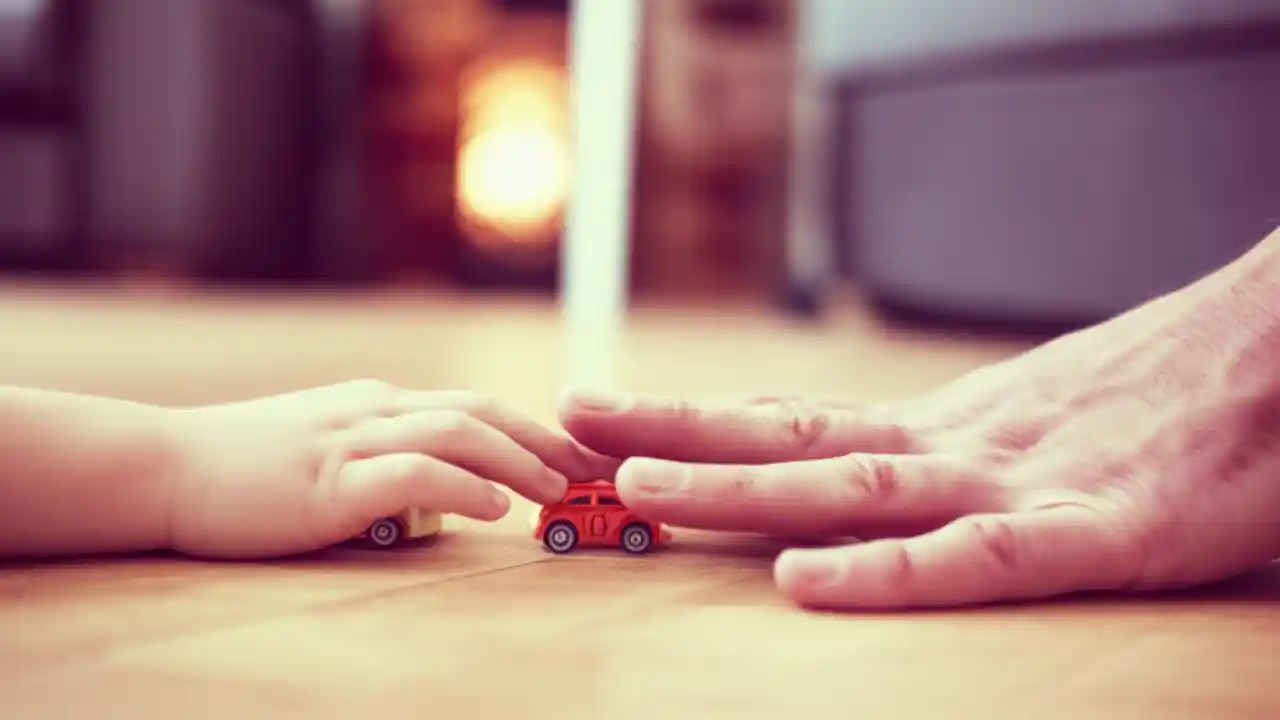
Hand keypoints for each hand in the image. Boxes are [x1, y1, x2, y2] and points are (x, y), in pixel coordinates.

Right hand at [168, 380, 612, 557]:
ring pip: (458, 432)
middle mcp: (374, 409)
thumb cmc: (242, 467)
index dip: (532, 430)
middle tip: (595, 470)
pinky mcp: (329, 480)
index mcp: (377, 402)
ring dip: (517, 460)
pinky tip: (494, 507)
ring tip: (558, 490)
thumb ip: (380, 457)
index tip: (576, 456)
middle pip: (481, 411)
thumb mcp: (324, 447)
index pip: (472, 407)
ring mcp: (351, 440)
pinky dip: (462, 484)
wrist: (163, 465)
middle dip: (546, 440)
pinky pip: (412, 471)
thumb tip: (439, 490)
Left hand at [559, 233, 1279, 609]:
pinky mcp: (1098, 532)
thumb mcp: (1037, 415)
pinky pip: (976, 560)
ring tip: (642, 490)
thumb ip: (950, 451)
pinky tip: (809, 583)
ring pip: (854, 487)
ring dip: (743, 490)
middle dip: (678, 434)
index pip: (798, 420)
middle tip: (575, 422)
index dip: (700, 422)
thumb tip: (868, 470)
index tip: (613, 419)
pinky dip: (890, 573)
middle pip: (791, 438)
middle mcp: (958, 445)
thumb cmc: (1170, 393)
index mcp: (945, 427)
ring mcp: (1018, 485)